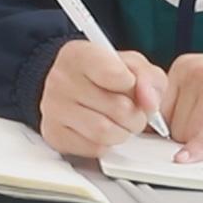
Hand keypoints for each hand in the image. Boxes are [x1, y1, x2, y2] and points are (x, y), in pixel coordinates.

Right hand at [38, 40, 168, 157]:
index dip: (133, 84)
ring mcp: (53, 108)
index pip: (116, 75)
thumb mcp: (132, 65)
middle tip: (131, 110)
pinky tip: (100, 130)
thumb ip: (147, 78)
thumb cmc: (105, 75)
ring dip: (122, 132)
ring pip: (105, 132)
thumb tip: (148, 103)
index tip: (130, 83)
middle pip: (119, 108)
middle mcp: (60, 79)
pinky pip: (94, 149)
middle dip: (135, 115)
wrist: (76, 87)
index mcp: (78, 54)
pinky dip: (105, 144)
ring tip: (118, 122)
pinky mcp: (54, 135)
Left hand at [162, 54, 202, 162]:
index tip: (183, 131)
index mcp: (184, 65)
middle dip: (198, 134)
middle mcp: (196, 70)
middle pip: (174, 125)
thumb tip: (155, 129)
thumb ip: (184, 101)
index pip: (159, 110)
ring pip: (191, 133)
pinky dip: (199, 149)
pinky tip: (188, 158)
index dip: (173, 127)